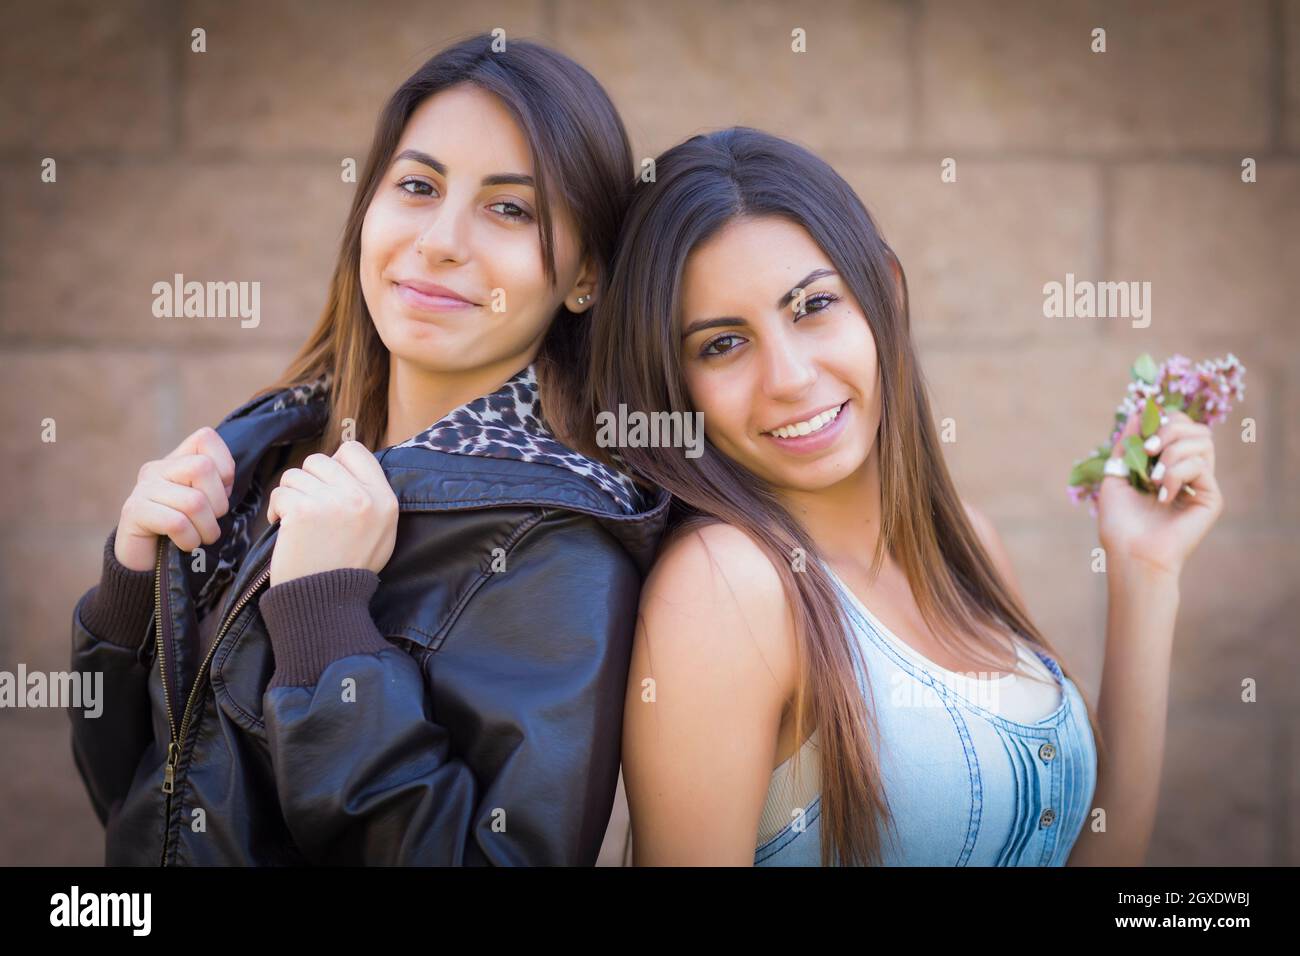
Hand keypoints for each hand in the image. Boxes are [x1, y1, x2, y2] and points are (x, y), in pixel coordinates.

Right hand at [116, 426, 235, 571]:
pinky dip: (190, 539)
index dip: (225, 466)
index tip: (223, 492)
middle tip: (212, 522)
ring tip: (202, 538)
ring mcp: (143, 488)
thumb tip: (230, 478)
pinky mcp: (133, 512)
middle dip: (219, 503)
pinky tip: (185, 545)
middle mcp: (157, 469)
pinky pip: (176, 522)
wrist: (146, 563)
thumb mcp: (205, 503)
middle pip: (202, 467)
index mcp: (176, 460)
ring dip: (207, 528)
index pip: (205, 438)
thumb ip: (217, 484)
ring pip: (194, 501)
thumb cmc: (184, 531)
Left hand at [265, 441, 398, 585]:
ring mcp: (333, 503)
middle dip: (308, 482)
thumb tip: (346, 463)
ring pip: (295, 475)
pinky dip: (276, 510)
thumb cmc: (350, 567)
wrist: (326, 602)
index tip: (328, 485)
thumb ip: (371, 497)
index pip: (355, 452)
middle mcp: (362, 497)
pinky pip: (280, 493)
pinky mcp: (303, 511)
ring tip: (297, 521)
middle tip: (309, 507)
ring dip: (291, 495)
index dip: (336, 464)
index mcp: (385, 500)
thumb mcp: (381, 532)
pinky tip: (284, 528)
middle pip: (320, 460)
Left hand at [1096, 407, 1224, 578]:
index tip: (1144, 433)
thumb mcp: (1116, 474)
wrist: (1130, 553)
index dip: (1165, 420)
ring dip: (1171, 452)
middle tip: (1150, 449)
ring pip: (1202, 441)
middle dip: (1170, 430)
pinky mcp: (1211, 497)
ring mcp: (1202, 484)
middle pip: (1196, 428)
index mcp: (1168, 465)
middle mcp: (1188, 472)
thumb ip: (1128, 443)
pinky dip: (1175, 474)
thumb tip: (1138, 412)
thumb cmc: (1120, 522)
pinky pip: (1200, 465)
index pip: (1180, 426)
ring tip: (1152, 478)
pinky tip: (1162, 496)